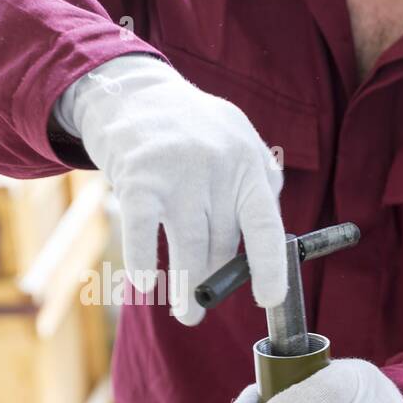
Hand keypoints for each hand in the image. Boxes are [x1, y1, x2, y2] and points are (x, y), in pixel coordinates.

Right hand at [55, 54, 286, 323]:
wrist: (133, 89)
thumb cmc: (193, 129)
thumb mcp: (238, 141)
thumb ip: (258, 185)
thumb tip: (270, 242)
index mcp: (248, 165)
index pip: (266, 224)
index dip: (269, 266)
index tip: (269, 299)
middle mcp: (219, 168)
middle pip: (221, 241)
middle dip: (212, 282)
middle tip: (200, 313)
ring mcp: (179, 171)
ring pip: (187, 244)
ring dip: (184, 286)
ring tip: (185, 313)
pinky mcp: (139, 174)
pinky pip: (143, 231)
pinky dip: (143, 260)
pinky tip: (144, 282)